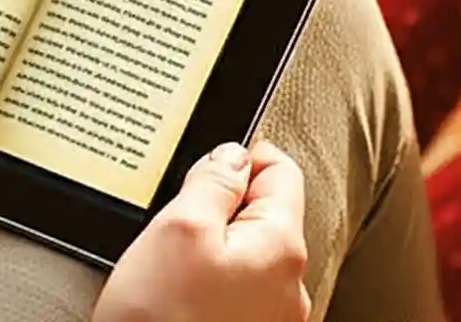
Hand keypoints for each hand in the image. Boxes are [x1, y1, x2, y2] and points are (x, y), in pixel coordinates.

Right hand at [94, 141, 310, 321]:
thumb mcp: (178, 228)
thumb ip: (213, 181)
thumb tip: (232, 155)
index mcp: (282, 247)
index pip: (280, 171)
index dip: (239, 159)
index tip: (204, 169)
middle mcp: (289, 287)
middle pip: (263, 215)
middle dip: (219, 210)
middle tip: (176, 228)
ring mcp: (272, 320)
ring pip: (246, 257)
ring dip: (211, 251)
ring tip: (171, 272)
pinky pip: (234, 294)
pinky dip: (208, 287)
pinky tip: (177, 301)